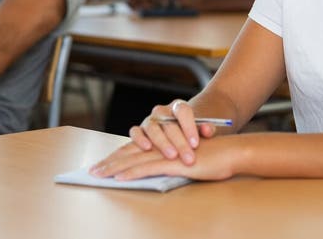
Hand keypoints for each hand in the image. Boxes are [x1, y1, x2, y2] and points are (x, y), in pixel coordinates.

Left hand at [89, 135, 239, 181]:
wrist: (230, 152)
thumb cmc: (213, 158)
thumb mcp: (189, 161)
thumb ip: (173, 164)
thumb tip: (159, 173)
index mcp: (164, 146)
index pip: (135, 151)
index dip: (117, 157)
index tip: (102, 165)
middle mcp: (162, 147)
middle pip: (130, 153)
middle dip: (109, 162)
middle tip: (92, 170)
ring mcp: (166, 153)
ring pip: (134, 159)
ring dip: (114, 168)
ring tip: (98, 174)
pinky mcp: (173, 162)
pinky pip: (148, 167)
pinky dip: (132, 172)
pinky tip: (119, 177)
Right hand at [129, 99, 218, 165]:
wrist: (179, 134)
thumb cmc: (192, 134)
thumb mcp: (202, 131)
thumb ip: (207, 129)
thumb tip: (208, 130)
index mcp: (178, 107)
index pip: (183, 111)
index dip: (189, 127)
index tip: (195, 144)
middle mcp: (162, 111)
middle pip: (169, 124)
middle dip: (180, 142)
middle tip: (189, 158)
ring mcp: (149, 120)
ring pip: (152, 127)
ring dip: (162, 142)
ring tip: (172, 156)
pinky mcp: (139, 130)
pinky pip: (135, 132)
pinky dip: (139, 139)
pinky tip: (147, 148)